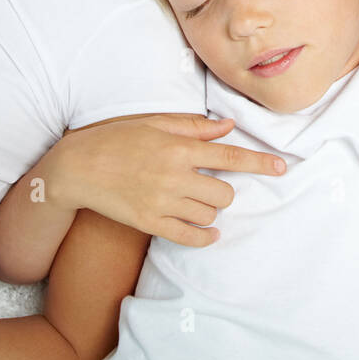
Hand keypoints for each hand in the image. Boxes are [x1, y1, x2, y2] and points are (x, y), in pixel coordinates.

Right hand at [43, 113, 285, 246]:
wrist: (76, 168)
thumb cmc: (115, 139)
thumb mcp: (154, 123)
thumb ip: (194, 127)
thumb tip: (228, 125)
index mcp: (178, 148)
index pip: (230, 156)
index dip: (260, 163)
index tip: (282, 168)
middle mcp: (174, 176)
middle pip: (224, 192)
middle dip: (224, 189)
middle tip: (208, 184)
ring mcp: (162, 202)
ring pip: (209, 214)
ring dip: (209, 208)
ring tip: (192, 199)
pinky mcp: (149, 222)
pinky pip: (188, 236)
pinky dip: (203, 236)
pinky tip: (207, 231)